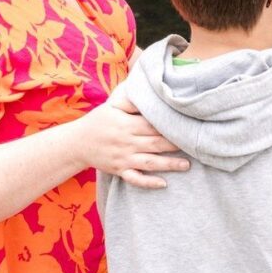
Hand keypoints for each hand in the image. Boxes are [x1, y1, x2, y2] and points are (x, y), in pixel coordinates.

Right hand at [75, 93, 190, 189]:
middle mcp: (127, 142)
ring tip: (187, 165)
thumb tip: (147, 88)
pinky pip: (135, 179)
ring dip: (168, 165)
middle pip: (155, 144)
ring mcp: (123, 158)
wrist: (77, 143)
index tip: (186, 125)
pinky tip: (163, 184)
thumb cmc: (99, 120)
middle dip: (175, 145)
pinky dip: (148, 182)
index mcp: (127, 125)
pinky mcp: (119, 170)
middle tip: (194, 145)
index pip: (152, 125)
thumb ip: (131, 97)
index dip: (169, 125)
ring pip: (149, 163)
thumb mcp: (112, 104)